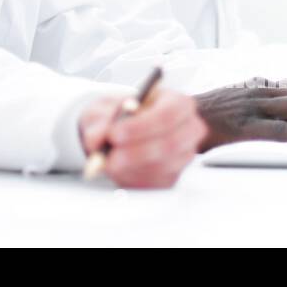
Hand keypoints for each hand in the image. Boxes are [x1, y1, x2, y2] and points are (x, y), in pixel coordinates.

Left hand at [78, 90, 205, 187]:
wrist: (125, 129)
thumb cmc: (120, 113)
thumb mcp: (106, 108)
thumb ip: (101, 121)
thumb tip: (98, 138)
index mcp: (178, 103)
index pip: (167, 115)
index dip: (141, 126)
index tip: (114, 133)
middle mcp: (188, 130)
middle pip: (169, 145)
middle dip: (135, 152)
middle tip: (108, 156)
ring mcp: (183, 156)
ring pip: (160, 167)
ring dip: (130, 167)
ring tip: (107, 161)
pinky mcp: (173, 177)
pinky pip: (154, 183)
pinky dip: (131, 178)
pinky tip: (116, 169)